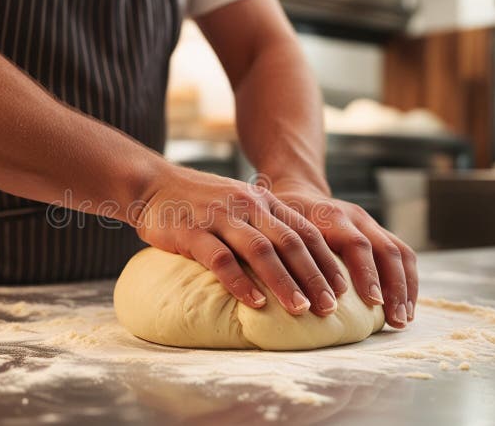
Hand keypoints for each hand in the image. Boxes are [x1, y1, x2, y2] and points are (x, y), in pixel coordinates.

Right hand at [135, 166, 344, 316]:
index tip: (341, 290)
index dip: (326, 261)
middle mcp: (247, 205)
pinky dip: (240, 282)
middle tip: (329, 308)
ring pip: (261, 251)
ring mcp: (219, 216)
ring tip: (300, 309)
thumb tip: (298, 262)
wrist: (152, 184)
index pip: (306, 231)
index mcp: (263, 200)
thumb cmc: (199, 202)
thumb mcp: (239, 202)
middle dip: (314, 277)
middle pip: (290, 242)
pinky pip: (221, 259)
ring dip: (284, 282)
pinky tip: (254, 303)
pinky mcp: (192, 231)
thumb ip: (264, 224)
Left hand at [269, 179, 417, 328]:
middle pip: (386, 250)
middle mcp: (356, 218)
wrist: (298, 192)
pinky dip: (407, 282)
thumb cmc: (283, 219)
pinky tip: (405, 307)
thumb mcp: (279, 230)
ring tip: (403, 320)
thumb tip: (287, 294)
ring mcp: (371, 224)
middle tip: (395, 320)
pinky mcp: (378, 232)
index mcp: (331, 216)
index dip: (366, 273)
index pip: (356, 244)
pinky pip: (402, 255)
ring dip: (406, 288)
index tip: (373, 302)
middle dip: (395, 287)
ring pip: (401, 252)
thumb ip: (285, 255)